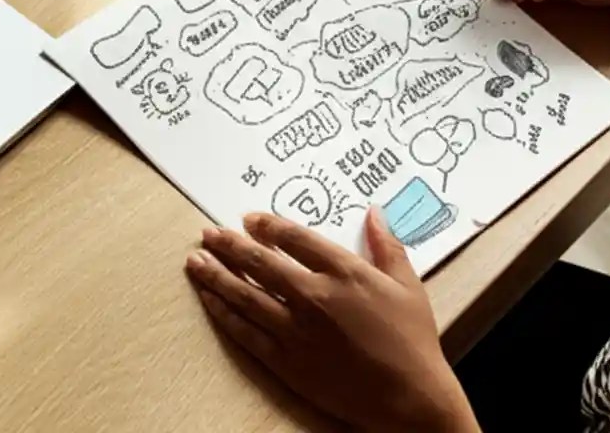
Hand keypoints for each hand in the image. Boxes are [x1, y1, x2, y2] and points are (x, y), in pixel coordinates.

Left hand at [185, 210, 478, 432]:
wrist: (409, 398)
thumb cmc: (414, 341)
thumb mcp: (407, 285)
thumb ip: (387, 245)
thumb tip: (374, 211)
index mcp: (345, 272)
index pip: (295, 239)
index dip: (268, 226)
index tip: (250, 219)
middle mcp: (314, 296)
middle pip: (260, 262)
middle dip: (229, 245)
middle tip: (208, 233)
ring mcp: (297, 329)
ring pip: (245, 295)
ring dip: (216, 275)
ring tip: (195, 260)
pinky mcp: (287, 361)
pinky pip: (247, 332)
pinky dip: (224, 313)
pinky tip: (208, 300)